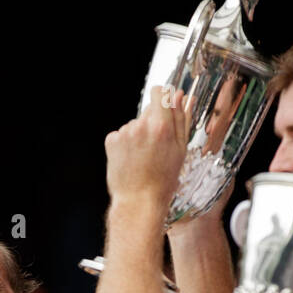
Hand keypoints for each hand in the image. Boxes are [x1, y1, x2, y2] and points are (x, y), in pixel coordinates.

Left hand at [105, 86, 189, 212]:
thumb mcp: (180, 150)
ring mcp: (125, 133)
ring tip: (144, 158)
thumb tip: (181, 97)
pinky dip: (126, 144)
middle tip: (156, 147)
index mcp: (162, 126)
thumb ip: (181, 119)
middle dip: (153, 123)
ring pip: (135, 125)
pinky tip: (132, 159)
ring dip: (139, 136)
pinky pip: (121, 135)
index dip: (162, 96)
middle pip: (148, 111)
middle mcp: (141, 126)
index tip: (163, 105)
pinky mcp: (112, 140)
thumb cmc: (162, 180)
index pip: (159, 92)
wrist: (139, 201)